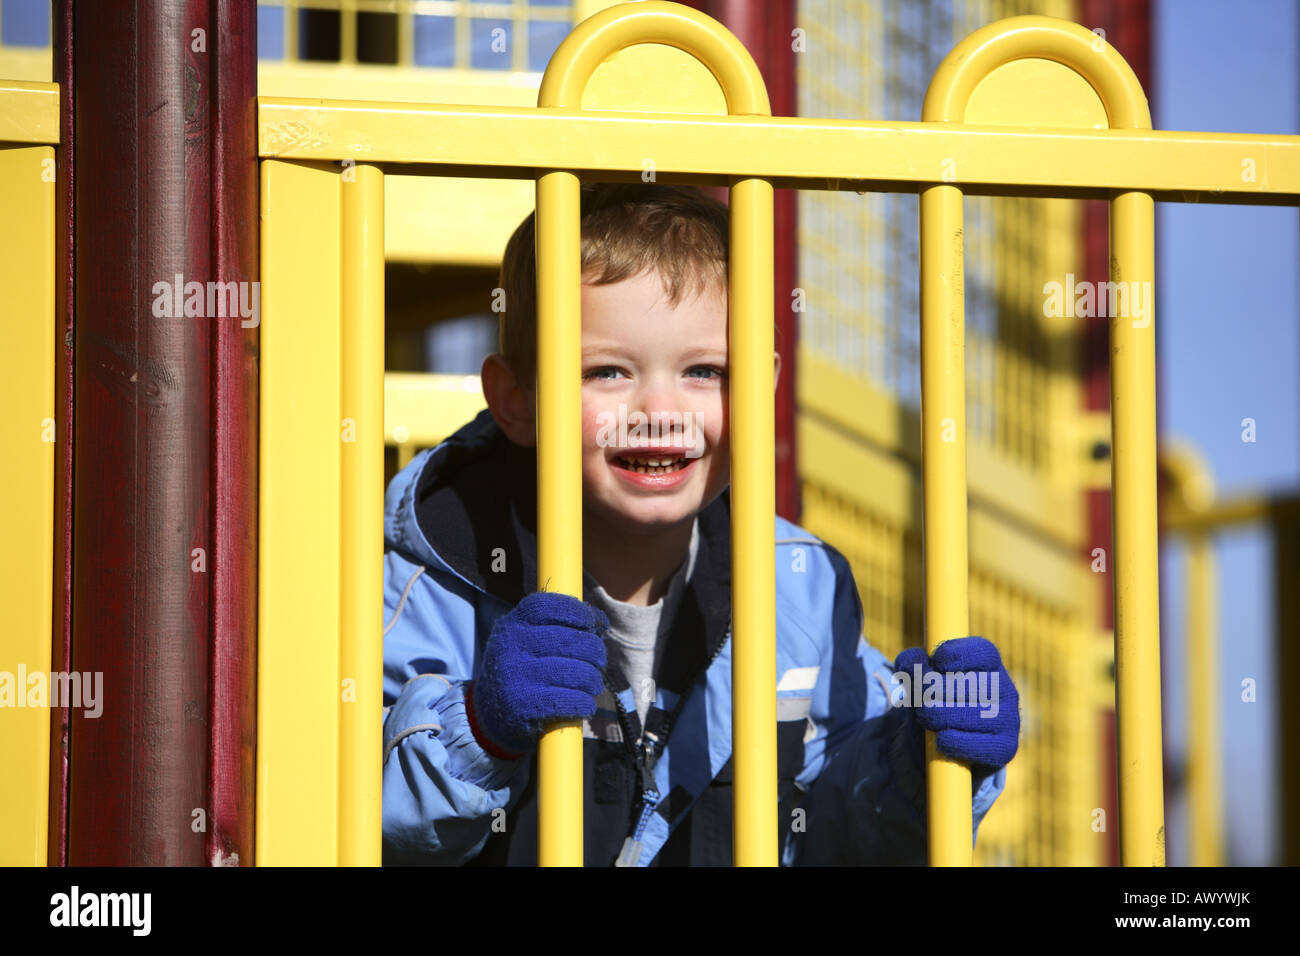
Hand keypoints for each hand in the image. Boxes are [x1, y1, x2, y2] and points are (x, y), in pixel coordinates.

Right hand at [466, 591, 608, 758]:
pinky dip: (584, 703)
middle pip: (570, 640)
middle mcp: (512, 647)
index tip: (598, 623)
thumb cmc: (520, 670)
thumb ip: (555, 626)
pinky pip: (570, 700)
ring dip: (593, 680)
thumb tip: (600, 622)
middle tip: (599, 661)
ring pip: (576, 672)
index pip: (549, 606)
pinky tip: (584, 703)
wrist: (489, 714)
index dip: (580, 611)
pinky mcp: (524, 706)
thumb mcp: (525, 640)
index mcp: (513, 625)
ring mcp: (517, 677)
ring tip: (593, 684)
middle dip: (595, 651)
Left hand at [891, 636, 1018, 772]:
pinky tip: (941, 738)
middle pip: (966, 684)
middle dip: (931, 690)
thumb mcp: (922, 679)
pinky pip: (976, 744)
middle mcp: (1006, 690)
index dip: (953, 655)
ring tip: (926, 717)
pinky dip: (952, 741)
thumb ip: (913, 665)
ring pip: (968, 714)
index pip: (982, 652)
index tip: (936, 664)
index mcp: (992, 665)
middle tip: (920, 698)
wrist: (951, 742)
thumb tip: (908, 662)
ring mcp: (1009, 719)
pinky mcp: (1006, 747)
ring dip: (936, 716)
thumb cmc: (938, 700)